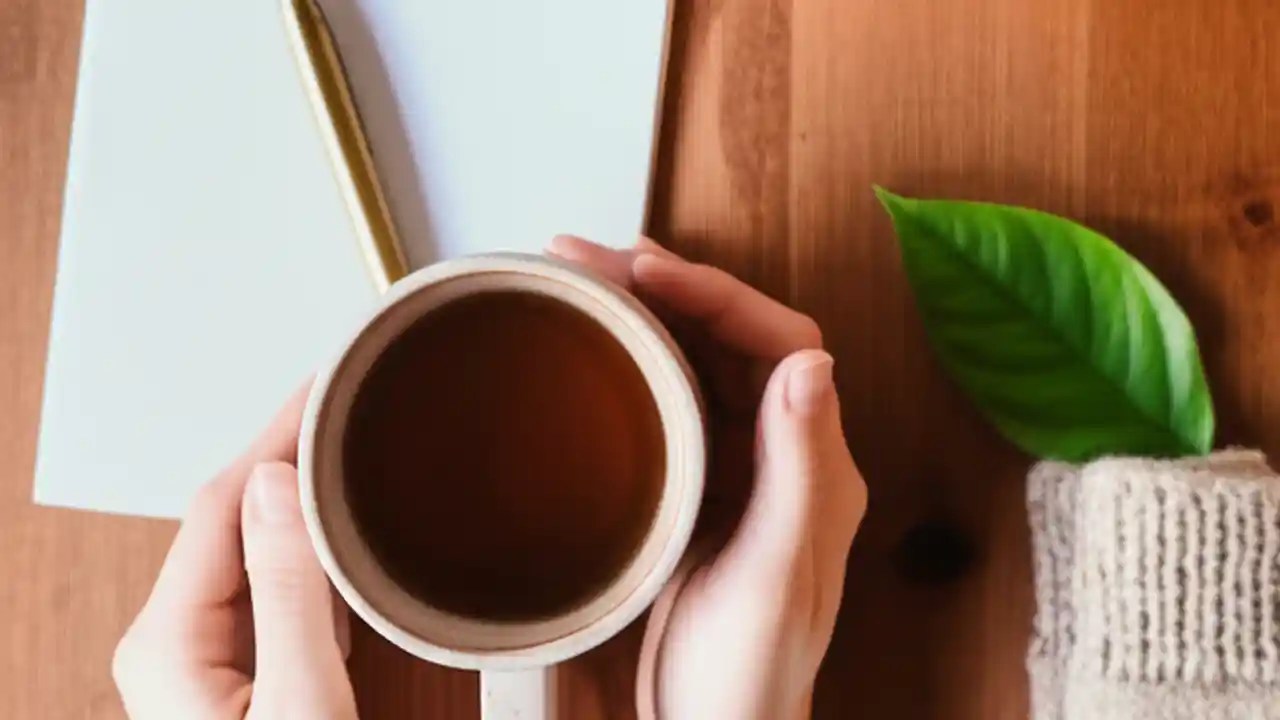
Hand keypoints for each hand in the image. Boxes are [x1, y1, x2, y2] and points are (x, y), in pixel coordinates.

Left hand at [113, 389, 356, 719]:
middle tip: (347, 409)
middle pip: (234, 520)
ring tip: (351, 460)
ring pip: (254, 552)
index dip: (276, 438)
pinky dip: (308, 560)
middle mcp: (169, 642)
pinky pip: (268, 589)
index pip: (222, 505)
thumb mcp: (300, 698)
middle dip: (292, 462)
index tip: (323, 391)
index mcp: (168, 642)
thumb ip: (288, 594)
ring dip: (303, 509)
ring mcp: (197, 656)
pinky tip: (341, 544)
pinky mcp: (232, 671)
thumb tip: (276, 485)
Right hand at [548, 236, 867, 719]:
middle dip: (666, 288)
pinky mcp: (696, 488)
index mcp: (818, 465)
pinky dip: (630, 364)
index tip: (648, 269)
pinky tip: (591, 348)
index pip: (780, 343)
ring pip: (696, 363)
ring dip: (644, 315)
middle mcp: (784, 454)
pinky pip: (667, 402)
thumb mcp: (775, 576)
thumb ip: (798, 472)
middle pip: (731, 340)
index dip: (717, 294)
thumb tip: (811, 362)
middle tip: (587, 257)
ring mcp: (738, 469)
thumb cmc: (751, 672)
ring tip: (577, 281)